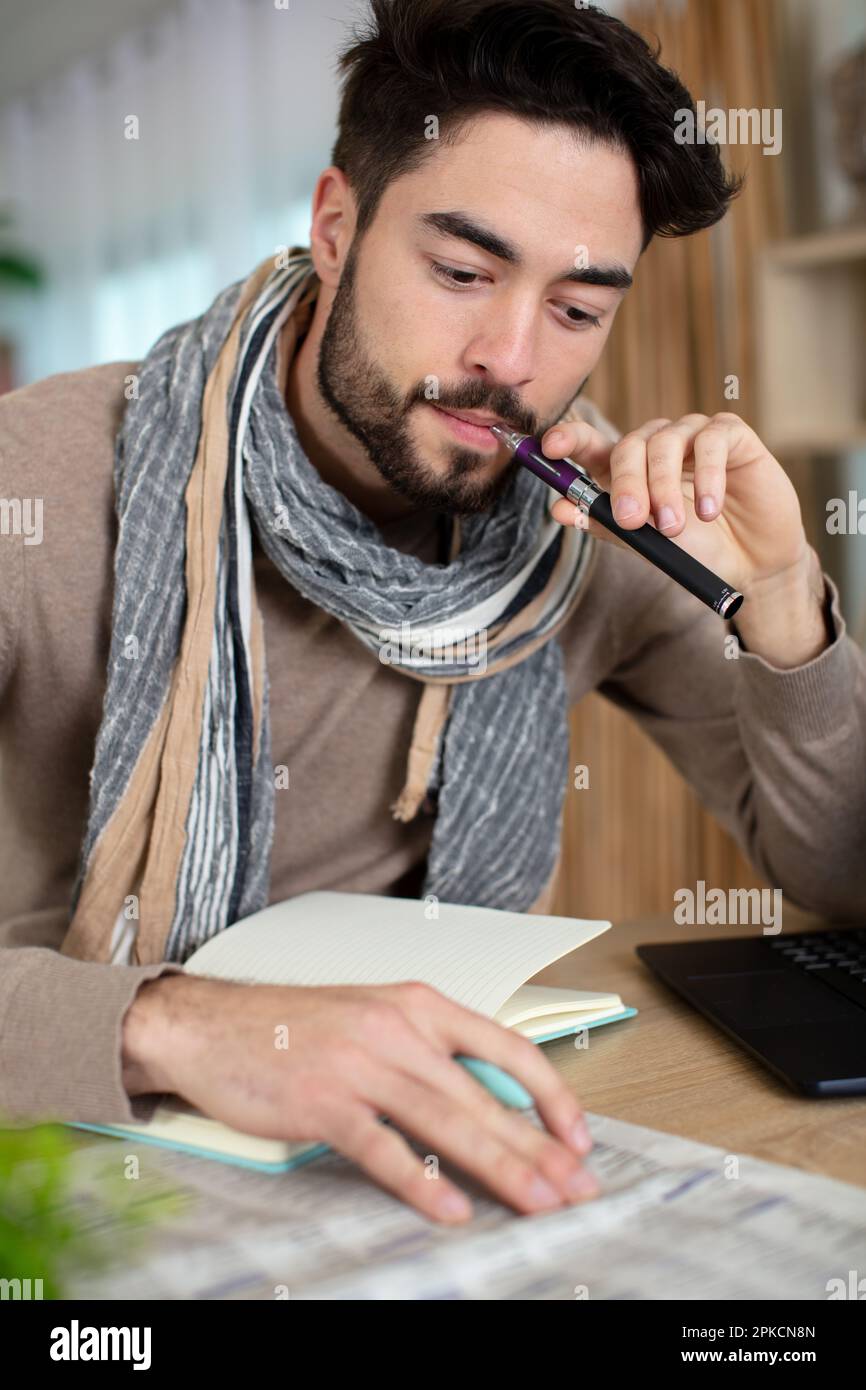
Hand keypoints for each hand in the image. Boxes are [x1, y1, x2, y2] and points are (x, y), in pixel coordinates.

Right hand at [123, 975, 598, 1223]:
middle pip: (484, 1095)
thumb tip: (491, 1105)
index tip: (578, 1136)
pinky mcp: (323, 1102)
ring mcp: (360, 1064)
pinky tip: (452, 1210)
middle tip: (578, 1188)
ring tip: (537, 1203)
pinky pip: (385, 1148)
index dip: (549, 1095)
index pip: (506, 1047)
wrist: (210, 1023)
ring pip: (447, 1122)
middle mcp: (398, 1028)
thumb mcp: (374, 1018)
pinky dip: (422, 1183)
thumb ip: (429, 1052)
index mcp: (417, 1004)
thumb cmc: (295, 1027)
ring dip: (499, 1167)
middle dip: (539, 1147)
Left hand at [541, 412, 807, 595]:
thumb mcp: (644, 543)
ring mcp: (693, 436)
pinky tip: (710, 509)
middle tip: (632, 520)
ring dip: (665, 488)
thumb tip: (560, 509)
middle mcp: (656, 445)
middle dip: (626, 484)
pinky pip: (710, 442)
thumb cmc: (695, 550)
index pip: (591, 443)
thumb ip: (604, 523)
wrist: (750, 564)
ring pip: (665, 443)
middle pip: (628, 445)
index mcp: (628, 468)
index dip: (569, 438)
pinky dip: (707, 477)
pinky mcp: (731, 435)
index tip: (550, 448)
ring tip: (675, 528)